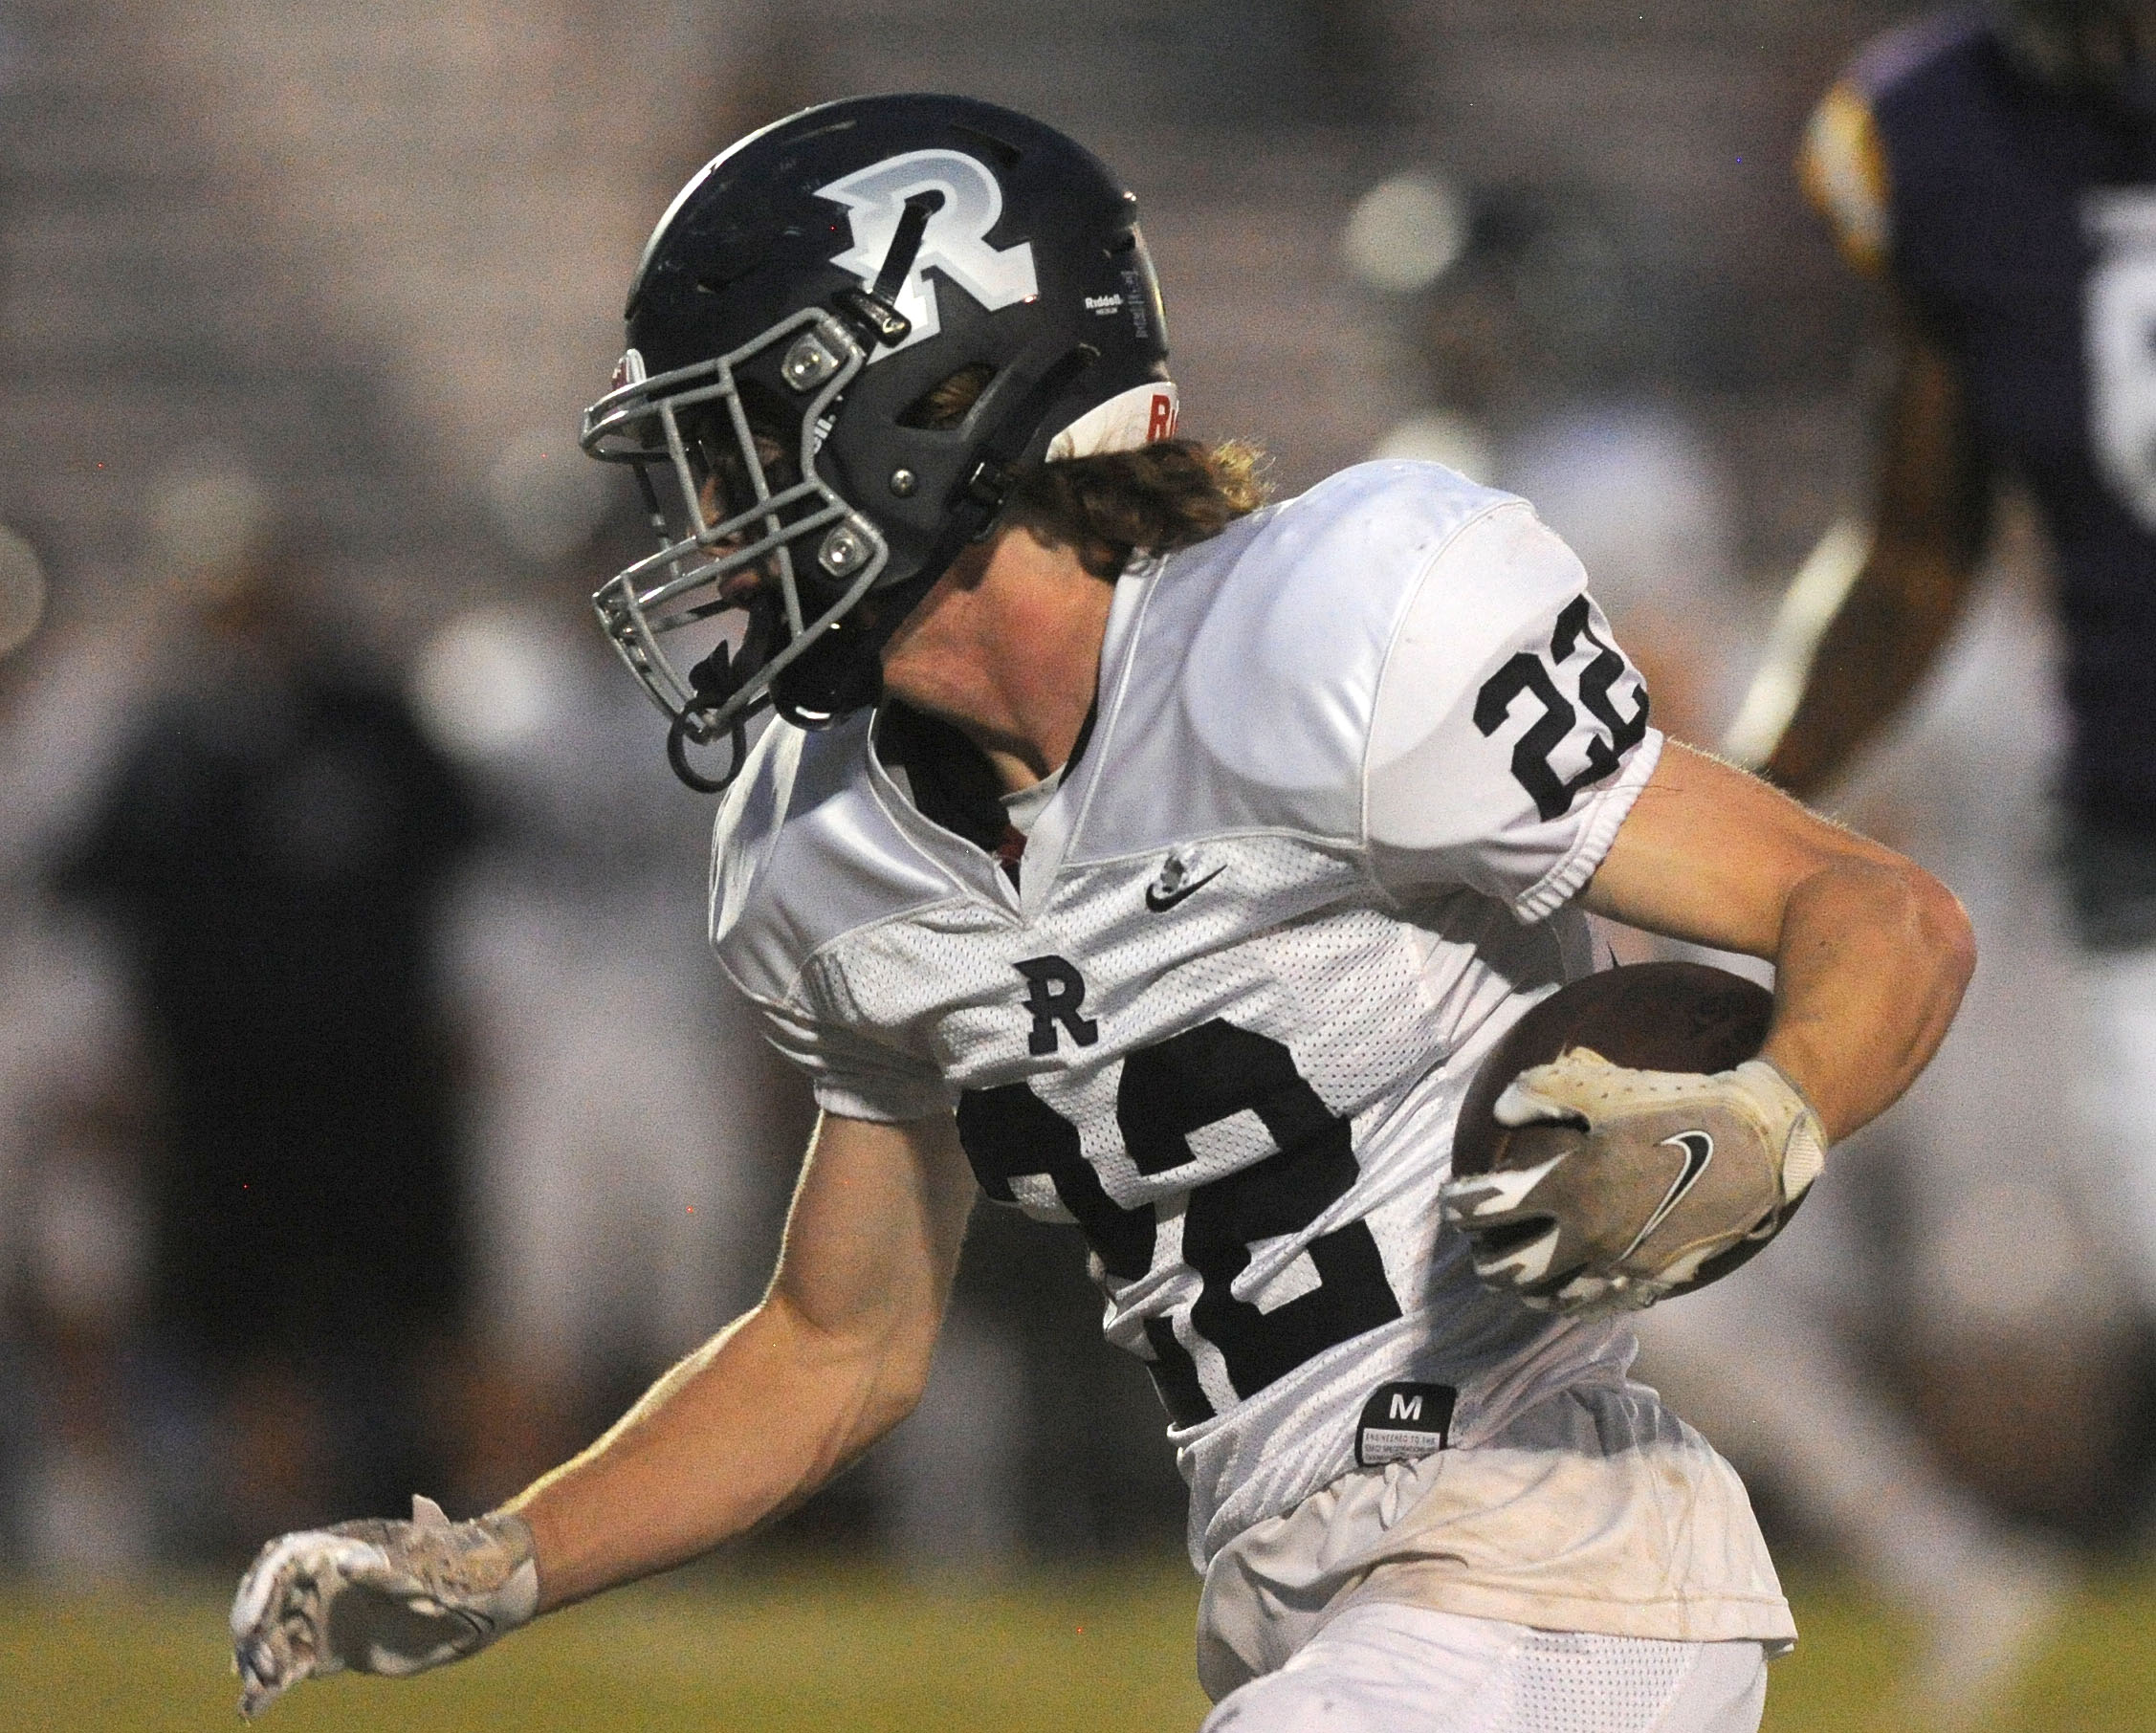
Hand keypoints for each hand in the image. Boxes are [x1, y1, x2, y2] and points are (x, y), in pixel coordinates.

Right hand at [230, 1495, 538, 1718]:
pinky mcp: (333, 1649)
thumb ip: (384, 1567)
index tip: (248, 1626)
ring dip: (258, 1661)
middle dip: (253, 1630)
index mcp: (341, 1548)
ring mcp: (327, 1614)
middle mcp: (325, 1579)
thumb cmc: (456, 1571)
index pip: (283, 1561)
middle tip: (254, 1666)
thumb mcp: (424, 1568)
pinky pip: (291, 1665)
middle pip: (269, 1599)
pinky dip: (271, 1684)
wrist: (479, 1605)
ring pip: (274, 1635)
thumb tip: (344, 1559)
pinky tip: (253, 1708)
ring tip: (257, 1689)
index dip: (258, 1590)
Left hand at [1438, 1050, 1825, 1314]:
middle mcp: (1588, 1238)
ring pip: (1552, 1298)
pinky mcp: (1656, 1280)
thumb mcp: (1601, 1084)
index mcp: (1567, 1189)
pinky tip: (1570, 1290)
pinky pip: (1600, 1304)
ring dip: (1526, 1288)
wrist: (1757, 1142)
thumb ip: (1539, 1092)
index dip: (1459, 1205)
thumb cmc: (1677, 1104)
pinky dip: (1574, 1300)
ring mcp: (1622, 1266)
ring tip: (1518, 1276)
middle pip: (1509, 1270)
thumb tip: (1500, 1111)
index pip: (1486, 1211)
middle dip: (1485, 1260)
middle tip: (1479, 1249)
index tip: (1454, 1199)